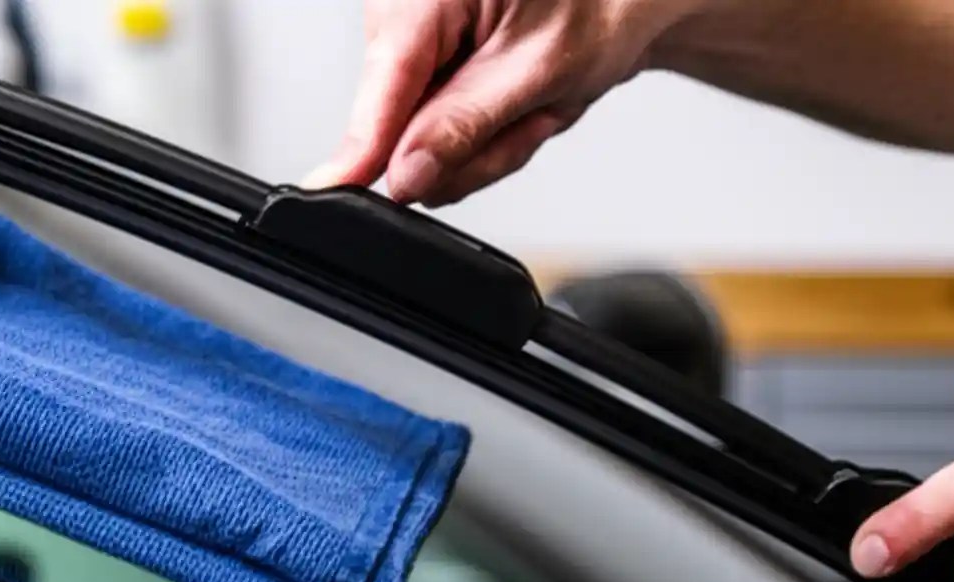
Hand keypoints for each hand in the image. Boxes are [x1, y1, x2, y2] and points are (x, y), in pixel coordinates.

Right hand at [302, 0, 708, 206]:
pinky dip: (476, 135)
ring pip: (414, 138)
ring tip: (526, 106)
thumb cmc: (597, 8)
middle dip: (464, 145)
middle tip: (526, 122)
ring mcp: (410, 42)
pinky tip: (509, 107)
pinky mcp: (421, 67)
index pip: (382, 82)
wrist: (620, 1)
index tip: (333, 190)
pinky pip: (430, 132)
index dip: (361, 148)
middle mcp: (405, 9)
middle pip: (396, 121)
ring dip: (477, 142)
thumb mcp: (539, 72)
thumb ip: (464, 128)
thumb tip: (405, 175)